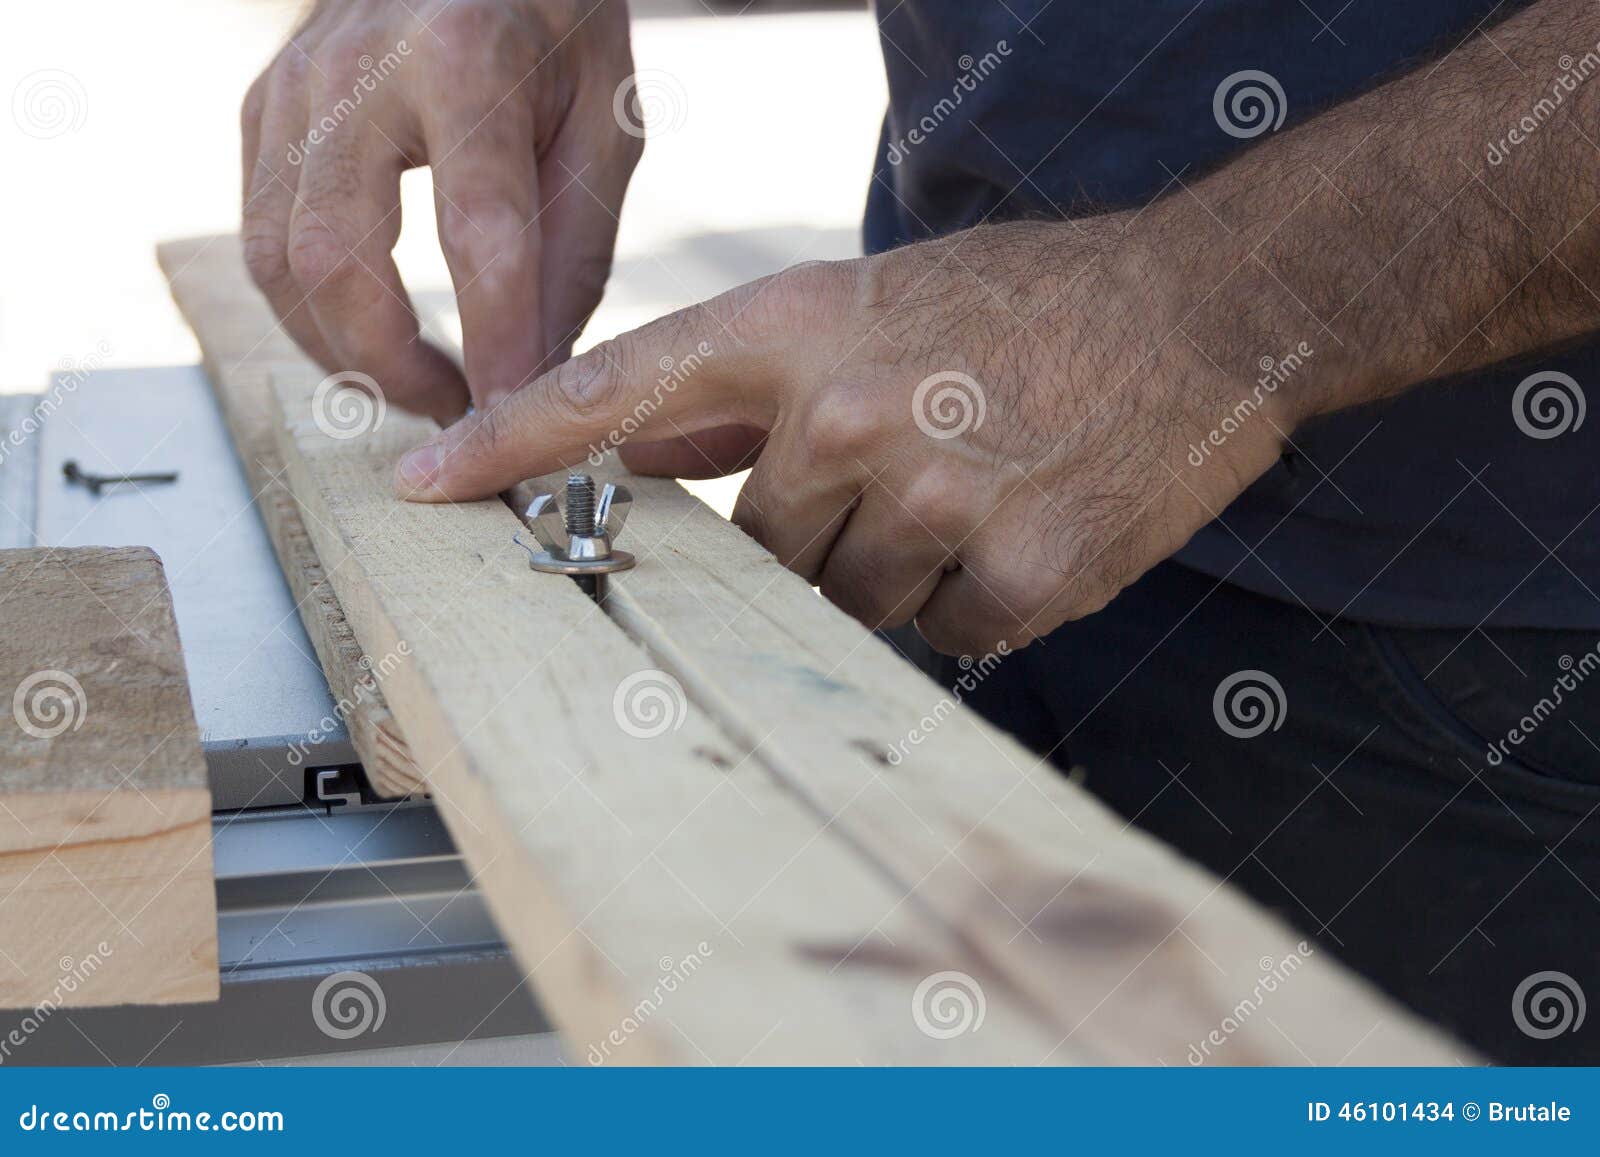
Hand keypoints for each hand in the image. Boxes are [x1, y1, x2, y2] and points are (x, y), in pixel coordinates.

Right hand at [241, 0, 639, 420]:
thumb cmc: (557, 36)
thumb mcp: (605, 132)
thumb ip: (570, 256)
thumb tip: (528, 381)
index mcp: (466, 59)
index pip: (476, 232)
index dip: (492, 340)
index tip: (510, 412)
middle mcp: (359, 66)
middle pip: (336, 257)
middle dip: (389, 364)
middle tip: (452, 410)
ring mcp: (295, 84)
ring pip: (277, 258)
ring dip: (340, 350)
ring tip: (414, 385)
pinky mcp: (264, 106)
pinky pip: (261, 234)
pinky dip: (308, 306)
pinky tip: (367, 332)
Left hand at [392, 220, 1292, 653]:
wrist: (1202, 314)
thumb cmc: (1026, 307)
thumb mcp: (871, 309)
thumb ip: (746, 389)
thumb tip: (632, 449)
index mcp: (799, 328)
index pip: (617, 390)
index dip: (511, 444)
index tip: (420, 488)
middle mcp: (849, 415)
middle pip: (758, 550)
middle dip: (816, 535)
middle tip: (905, 471)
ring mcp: (935, 499)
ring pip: (849, 604)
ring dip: (897, 571)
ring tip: (976, 489)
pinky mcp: (1021, 573)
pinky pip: (945, 636)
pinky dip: (974, 603)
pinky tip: (1024, 528)